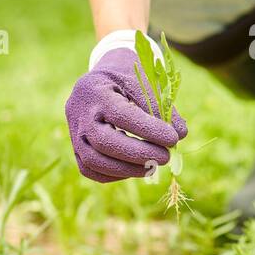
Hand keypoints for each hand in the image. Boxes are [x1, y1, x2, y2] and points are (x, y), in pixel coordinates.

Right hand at [64, 47, 187, 182]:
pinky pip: (89, 169)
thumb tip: (180, 134)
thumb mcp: (144, 82)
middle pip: (104, 142)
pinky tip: (135, 169)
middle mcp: (78, 112)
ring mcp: (73, 132)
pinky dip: (114, 175)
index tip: (172, 138)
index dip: (148, 130)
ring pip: (93, 161)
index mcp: (95, 90)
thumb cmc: (126, 79)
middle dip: (138, 154)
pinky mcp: (75, 147)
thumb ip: (161, 106)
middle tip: (165, 157)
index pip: (121, 115)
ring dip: (127, 170)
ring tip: (153, 168)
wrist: (100, 79)